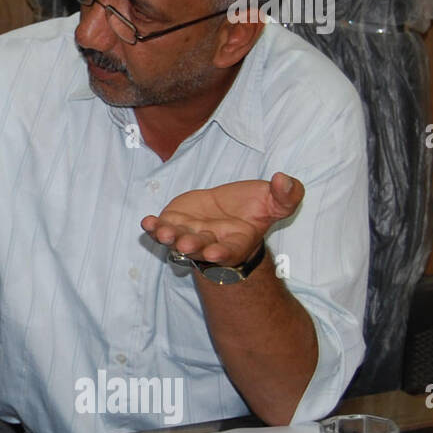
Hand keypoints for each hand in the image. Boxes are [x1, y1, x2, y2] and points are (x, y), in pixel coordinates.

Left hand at [141, 172, 303, 264]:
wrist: (232, 209)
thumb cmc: (256, 209)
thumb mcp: (276, 202)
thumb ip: (285, 196)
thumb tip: (283, 180)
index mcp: (236, 243)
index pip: (229, 252)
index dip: (221, 253)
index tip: (214, 253)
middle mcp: (210, 244)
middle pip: (199, 248)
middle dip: (192, 246)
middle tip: (185, 245)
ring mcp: (189, 235)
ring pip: (177, 241)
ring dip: (169, 238)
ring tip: (163, 233)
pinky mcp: (175, 223)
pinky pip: (161, 228)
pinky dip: (153, 227)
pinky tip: (147, 223)